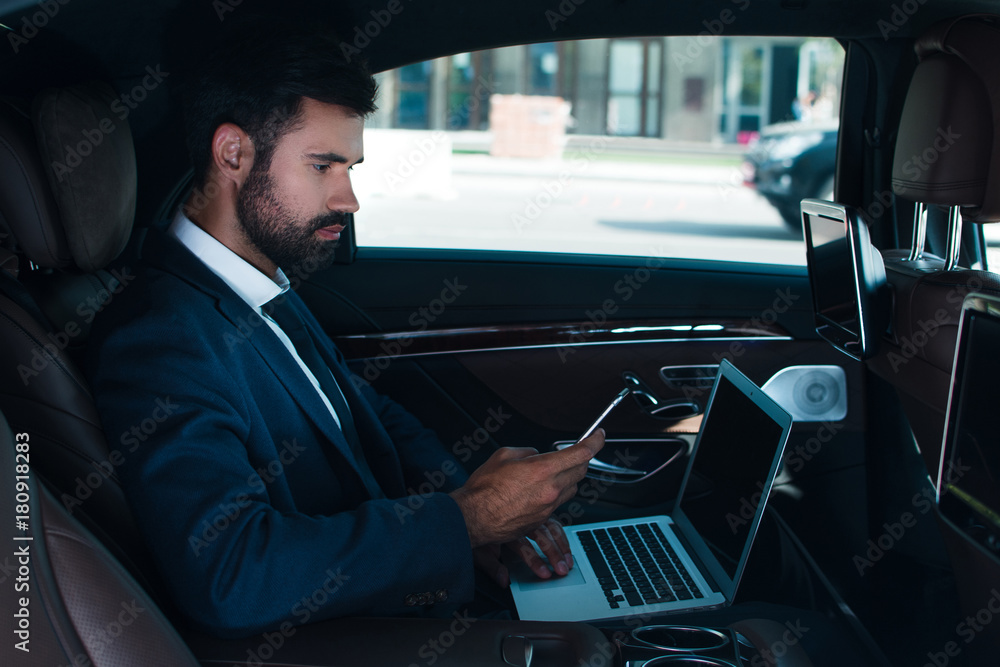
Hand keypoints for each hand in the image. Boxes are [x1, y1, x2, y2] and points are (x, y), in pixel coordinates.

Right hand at [450, 429, 603, 547]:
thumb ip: (527, 452)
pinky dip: (556, 493)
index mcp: (543, 469)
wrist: (474, 518)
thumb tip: (536, 454)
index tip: (598, 436)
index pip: (581, 453)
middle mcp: (551, 489)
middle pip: (581, 471)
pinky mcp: (543, 520)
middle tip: (573, 453)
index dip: (595, 441)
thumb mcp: (503, 455)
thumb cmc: (484, 489)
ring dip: (568, 477)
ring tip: (552, 472)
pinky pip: (559, 503)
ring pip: (572, 488)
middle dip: (580, 459)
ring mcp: (549, 507)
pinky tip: (539, 490)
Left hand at [473, 518, 574, 586]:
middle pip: (541, 537)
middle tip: (561, 570)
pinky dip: (560, 534)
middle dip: (553, 554)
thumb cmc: (474, 529)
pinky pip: (551, 522)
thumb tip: (503, 580)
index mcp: (505, 530)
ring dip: (560, 545)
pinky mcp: (534, 514)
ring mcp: (528, 516)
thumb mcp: (478, 550)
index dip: (534, 560)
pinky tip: (566, 545)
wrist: (472, 508)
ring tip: (568, 561)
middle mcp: (519, 521)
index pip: (523, 546)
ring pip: (550, 528)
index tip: (545, 573)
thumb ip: (491, 566)